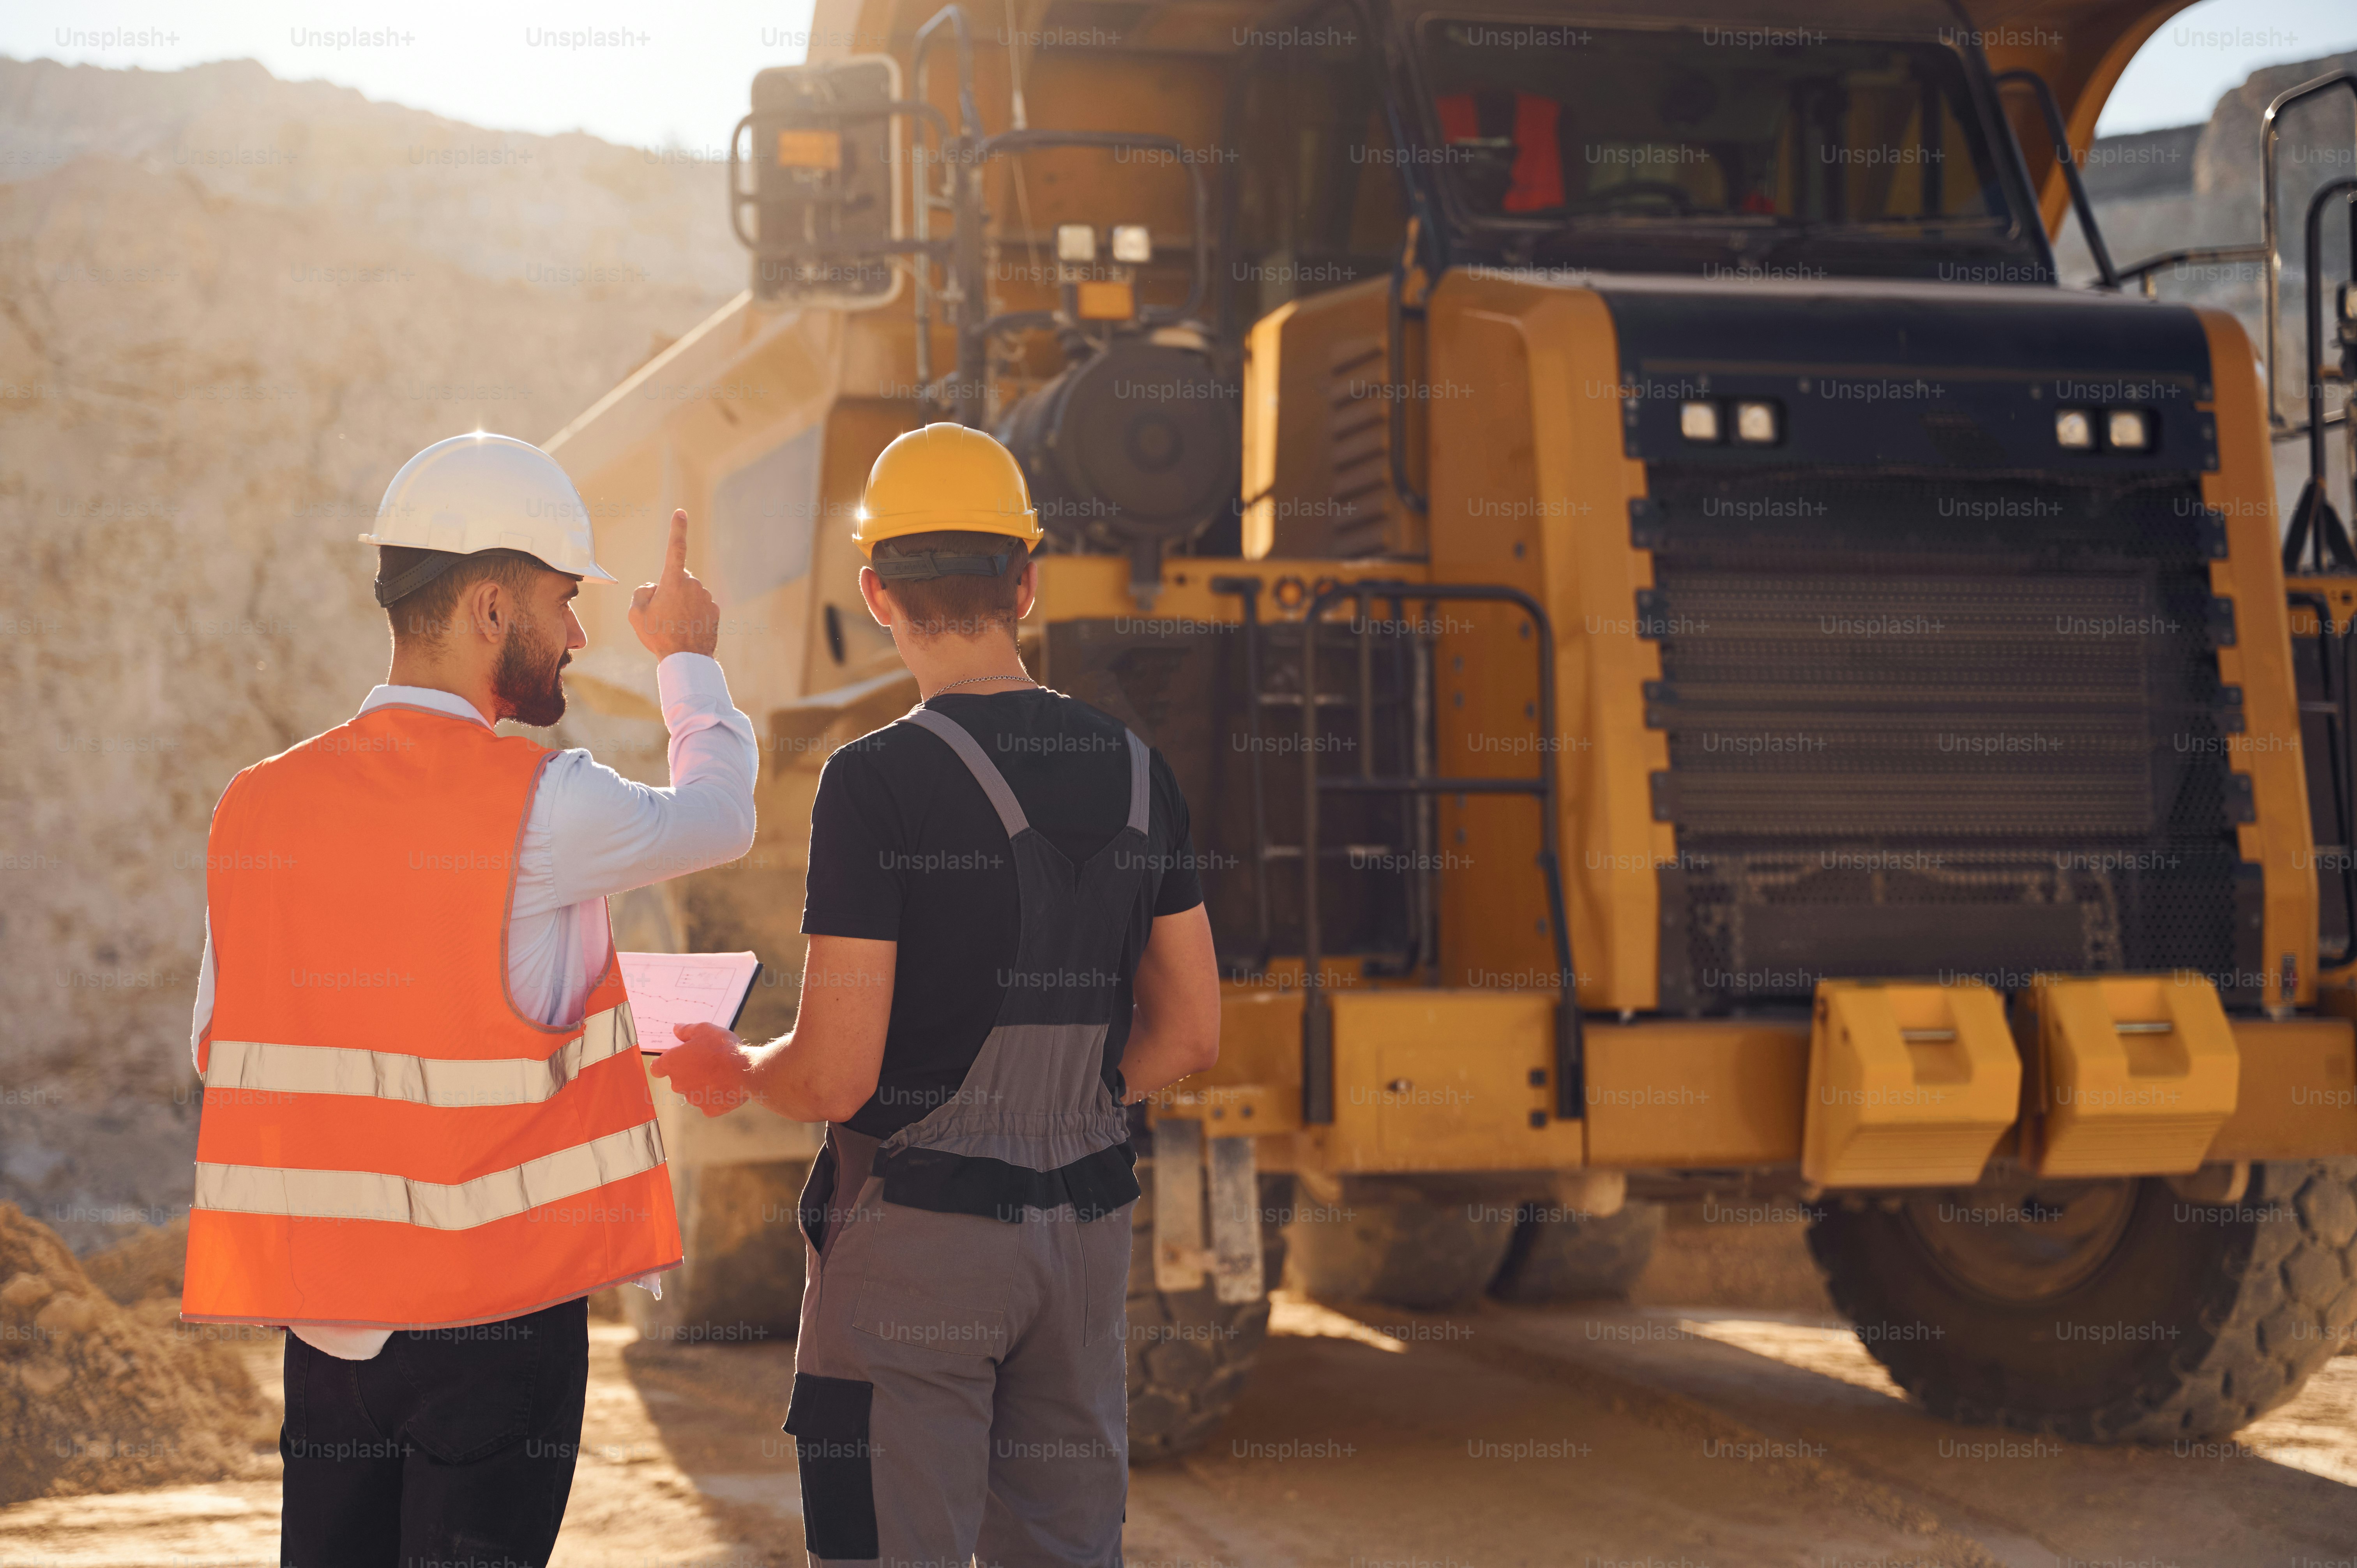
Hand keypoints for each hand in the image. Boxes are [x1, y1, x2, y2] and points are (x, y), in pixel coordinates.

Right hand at [629, 509, 720, 658]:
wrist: (686, 660)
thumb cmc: (658, 636)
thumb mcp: (635, 613)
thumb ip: (642, 592)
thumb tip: (654, 587)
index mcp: (674, 580)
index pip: (675, 548)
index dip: (677, 529)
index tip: (681, 512)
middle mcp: (694, 584)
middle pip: (676, 580)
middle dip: (668, 591)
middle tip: (661, 615)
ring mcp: (707, 597)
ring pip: (688, 594)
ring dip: (680, 604)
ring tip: (674, 626)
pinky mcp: (715, 610)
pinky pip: (699, 606)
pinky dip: (692, 614)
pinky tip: (686, 630)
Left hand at [647, 1022, 752, 1116]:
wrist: (745, 1071)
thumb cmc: (722, 1048)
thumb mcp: (704, 1030)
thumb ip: (687, 1030)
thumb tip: (677, 1029)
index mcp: (672, 1064)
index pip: (657, 1068)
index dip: (664, 1064)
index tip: (676, 1059)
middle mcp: (678, 1084)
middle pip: (679, 1079)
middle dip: (690, 1072)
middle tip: (707, 1061)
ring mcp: (693, 1099)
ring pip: (694, 1091)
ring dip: (703, 1084)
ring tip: (720, 1073)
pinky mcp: (708, 1109)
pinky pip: (708, 1102)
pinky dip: (715, 1096)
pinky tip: (726, 1086)